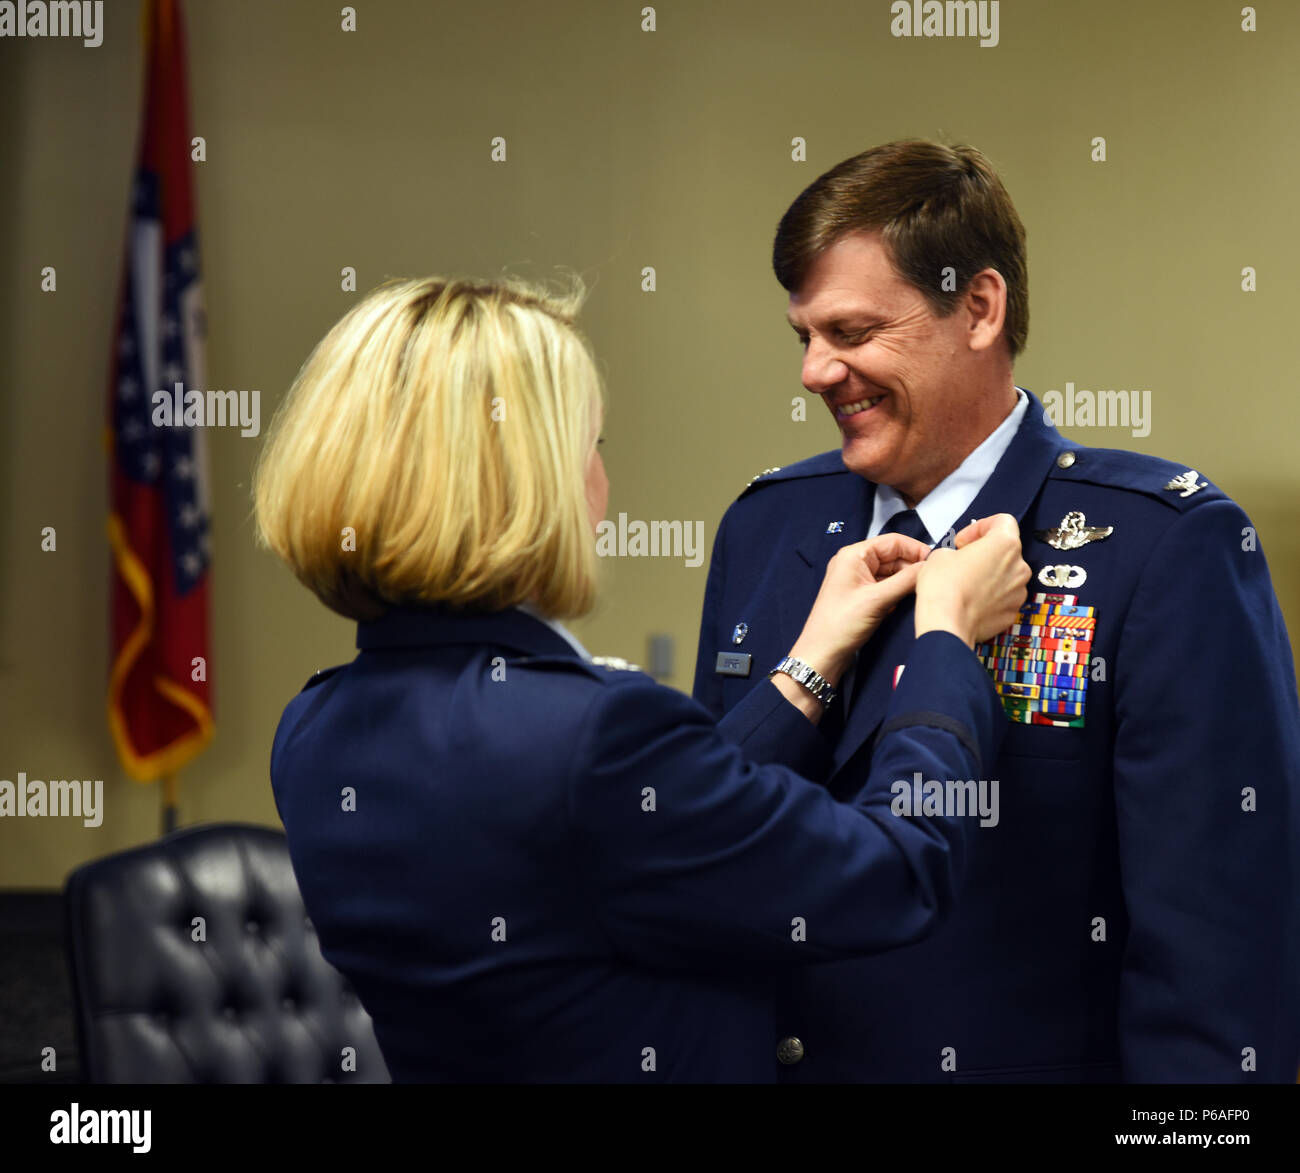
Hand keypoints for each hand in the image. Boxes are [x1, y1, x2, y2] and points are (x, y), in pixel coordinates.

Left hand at [786, 532, 931, 688]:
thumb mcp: (878, 599)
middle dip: (913, 567)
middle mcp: (855, 563)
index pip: (893, 541)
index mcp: (854, 555)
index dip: (916, 549)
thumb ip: (906, 580)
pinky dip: (899, 591)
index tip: (936, 562)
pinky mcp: (862, 596)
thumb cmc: (841, 624)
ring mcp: (858, 580)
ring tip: (925, 591)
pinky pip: (886, 586)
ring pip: (892, 573)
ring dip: (907, 581)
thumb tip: (930, 566)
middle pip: (894, 556)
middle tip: (934, 580)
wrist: (822, 654)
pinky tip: (910, 600)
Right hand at [914, 514, 1030, 647]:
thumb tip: (960, 560)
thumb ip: (958, 551)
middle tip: (963, 561)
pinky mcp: (1013, 612)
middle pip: (1006, 550)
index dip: (981, 527)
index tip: (965, 541)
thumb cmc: (943, 586)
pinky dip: (990, 596)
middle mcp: (1019, 566)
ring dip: (989, 575)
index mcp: (1005, 544)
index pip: (1003, 521)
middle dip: (986, 553)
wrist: (946, 625)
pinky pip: (1004, 597)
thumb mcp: (940, 554)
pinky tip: (970, 601)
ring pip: (1006, 575)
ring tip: (966, 584)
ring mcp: (1019, 592)